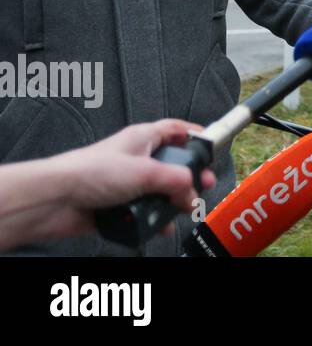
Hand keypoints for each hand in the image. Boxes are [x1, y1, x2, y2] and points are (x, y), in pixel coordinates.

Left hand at [42, 120, 217, 239]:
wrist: (55, 200)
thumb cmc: (89, 173)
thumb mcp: (146, 172)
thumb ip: (176, 181)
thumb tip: (192, 191)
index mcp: (143, 138)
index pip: (176, 130)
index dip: (195, 135)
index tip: (211, 146)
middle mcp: (136, 159)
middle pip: (172, 165)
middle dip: (188, 179)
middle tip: (202, 187)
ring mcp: (126, 183)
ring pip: (159, 192)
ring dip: (171, 204)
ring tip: (181, 211)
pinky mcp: (117, 206)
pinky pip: (143, 213)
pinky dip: (153, 221)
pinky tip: (159, 227)